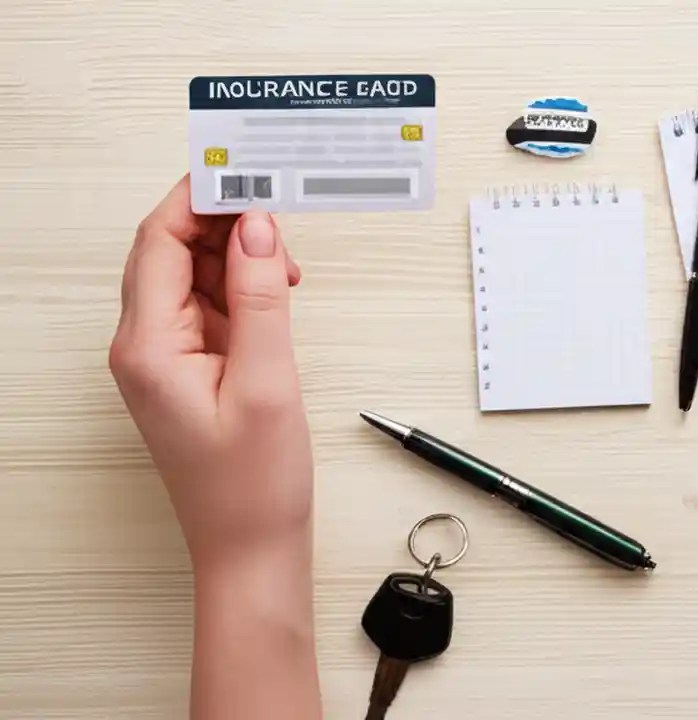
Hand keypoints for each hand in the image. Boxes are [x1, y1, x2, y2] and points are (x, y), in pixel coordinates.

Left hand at [109, 176, 311, 569]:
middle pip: (171, 249)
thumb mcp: (268, 381)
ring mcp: (165, 357)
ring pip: (192, 274)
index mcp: (148, 345)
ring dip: (238, 256)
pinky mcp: (189, 369)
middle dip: (225, 221)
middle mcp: (144, 345)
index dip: (200, 196)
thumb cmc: (253, 484)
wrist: (251, 549)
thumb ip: (262, 296)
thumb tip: (257, 227)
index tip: (246, 167)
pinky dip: (243, 288)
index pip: (159, 239)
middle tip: (282, 204)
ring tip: (289, 264)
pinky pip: (209, 306)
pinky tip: (278, 294)